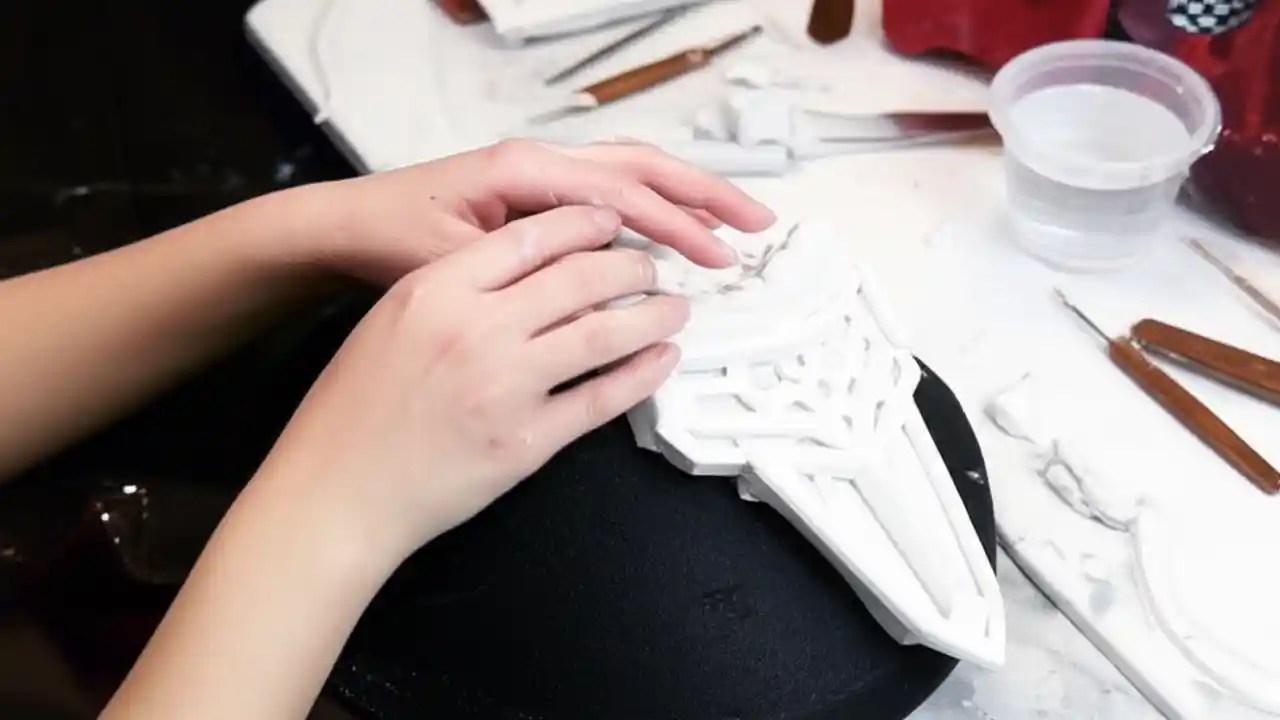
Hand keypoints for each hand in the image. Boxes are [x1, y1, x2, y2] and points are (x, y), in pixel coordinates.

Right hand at [256, 205, 685, 560]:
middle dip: (629, 268)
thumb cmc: (355, 407)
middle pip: (579, 279)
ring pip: (602, 336)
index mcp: (435, 290)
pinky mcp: (526, 442)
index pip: (531, 238)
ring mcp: (505, 388)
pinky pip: (601, 399)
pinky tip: (662, 359)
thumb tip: (533, 265)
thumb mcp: (391, 320)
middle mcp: (475, 331)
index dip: (585, 225)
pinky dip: (641, 375)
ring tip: (673, 308)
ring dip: (650, 317)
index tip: (612, 222)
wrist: (338, 492)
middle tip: (649, 268)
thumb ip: (455, 286)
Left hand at [299, 139, 775, 283]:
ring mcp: (541, 174)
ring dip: (686, 195)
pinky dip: (651, 206)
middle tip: (757, 221)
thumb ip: (528, 257)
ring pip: (632, 173)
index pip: (624, 194)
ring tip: (733, 221)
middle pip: (643, 167)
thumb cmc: (393, 239)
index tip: (719, 257)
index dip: (678, 225)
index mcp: (526, 170)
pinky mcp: (536, 194)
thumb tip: (604, 265)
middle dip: (705, 194)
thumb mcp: (456, 259)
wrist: (346, 227)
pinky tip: (673, 229)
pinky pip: (609, 192)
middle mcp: (540, 161)